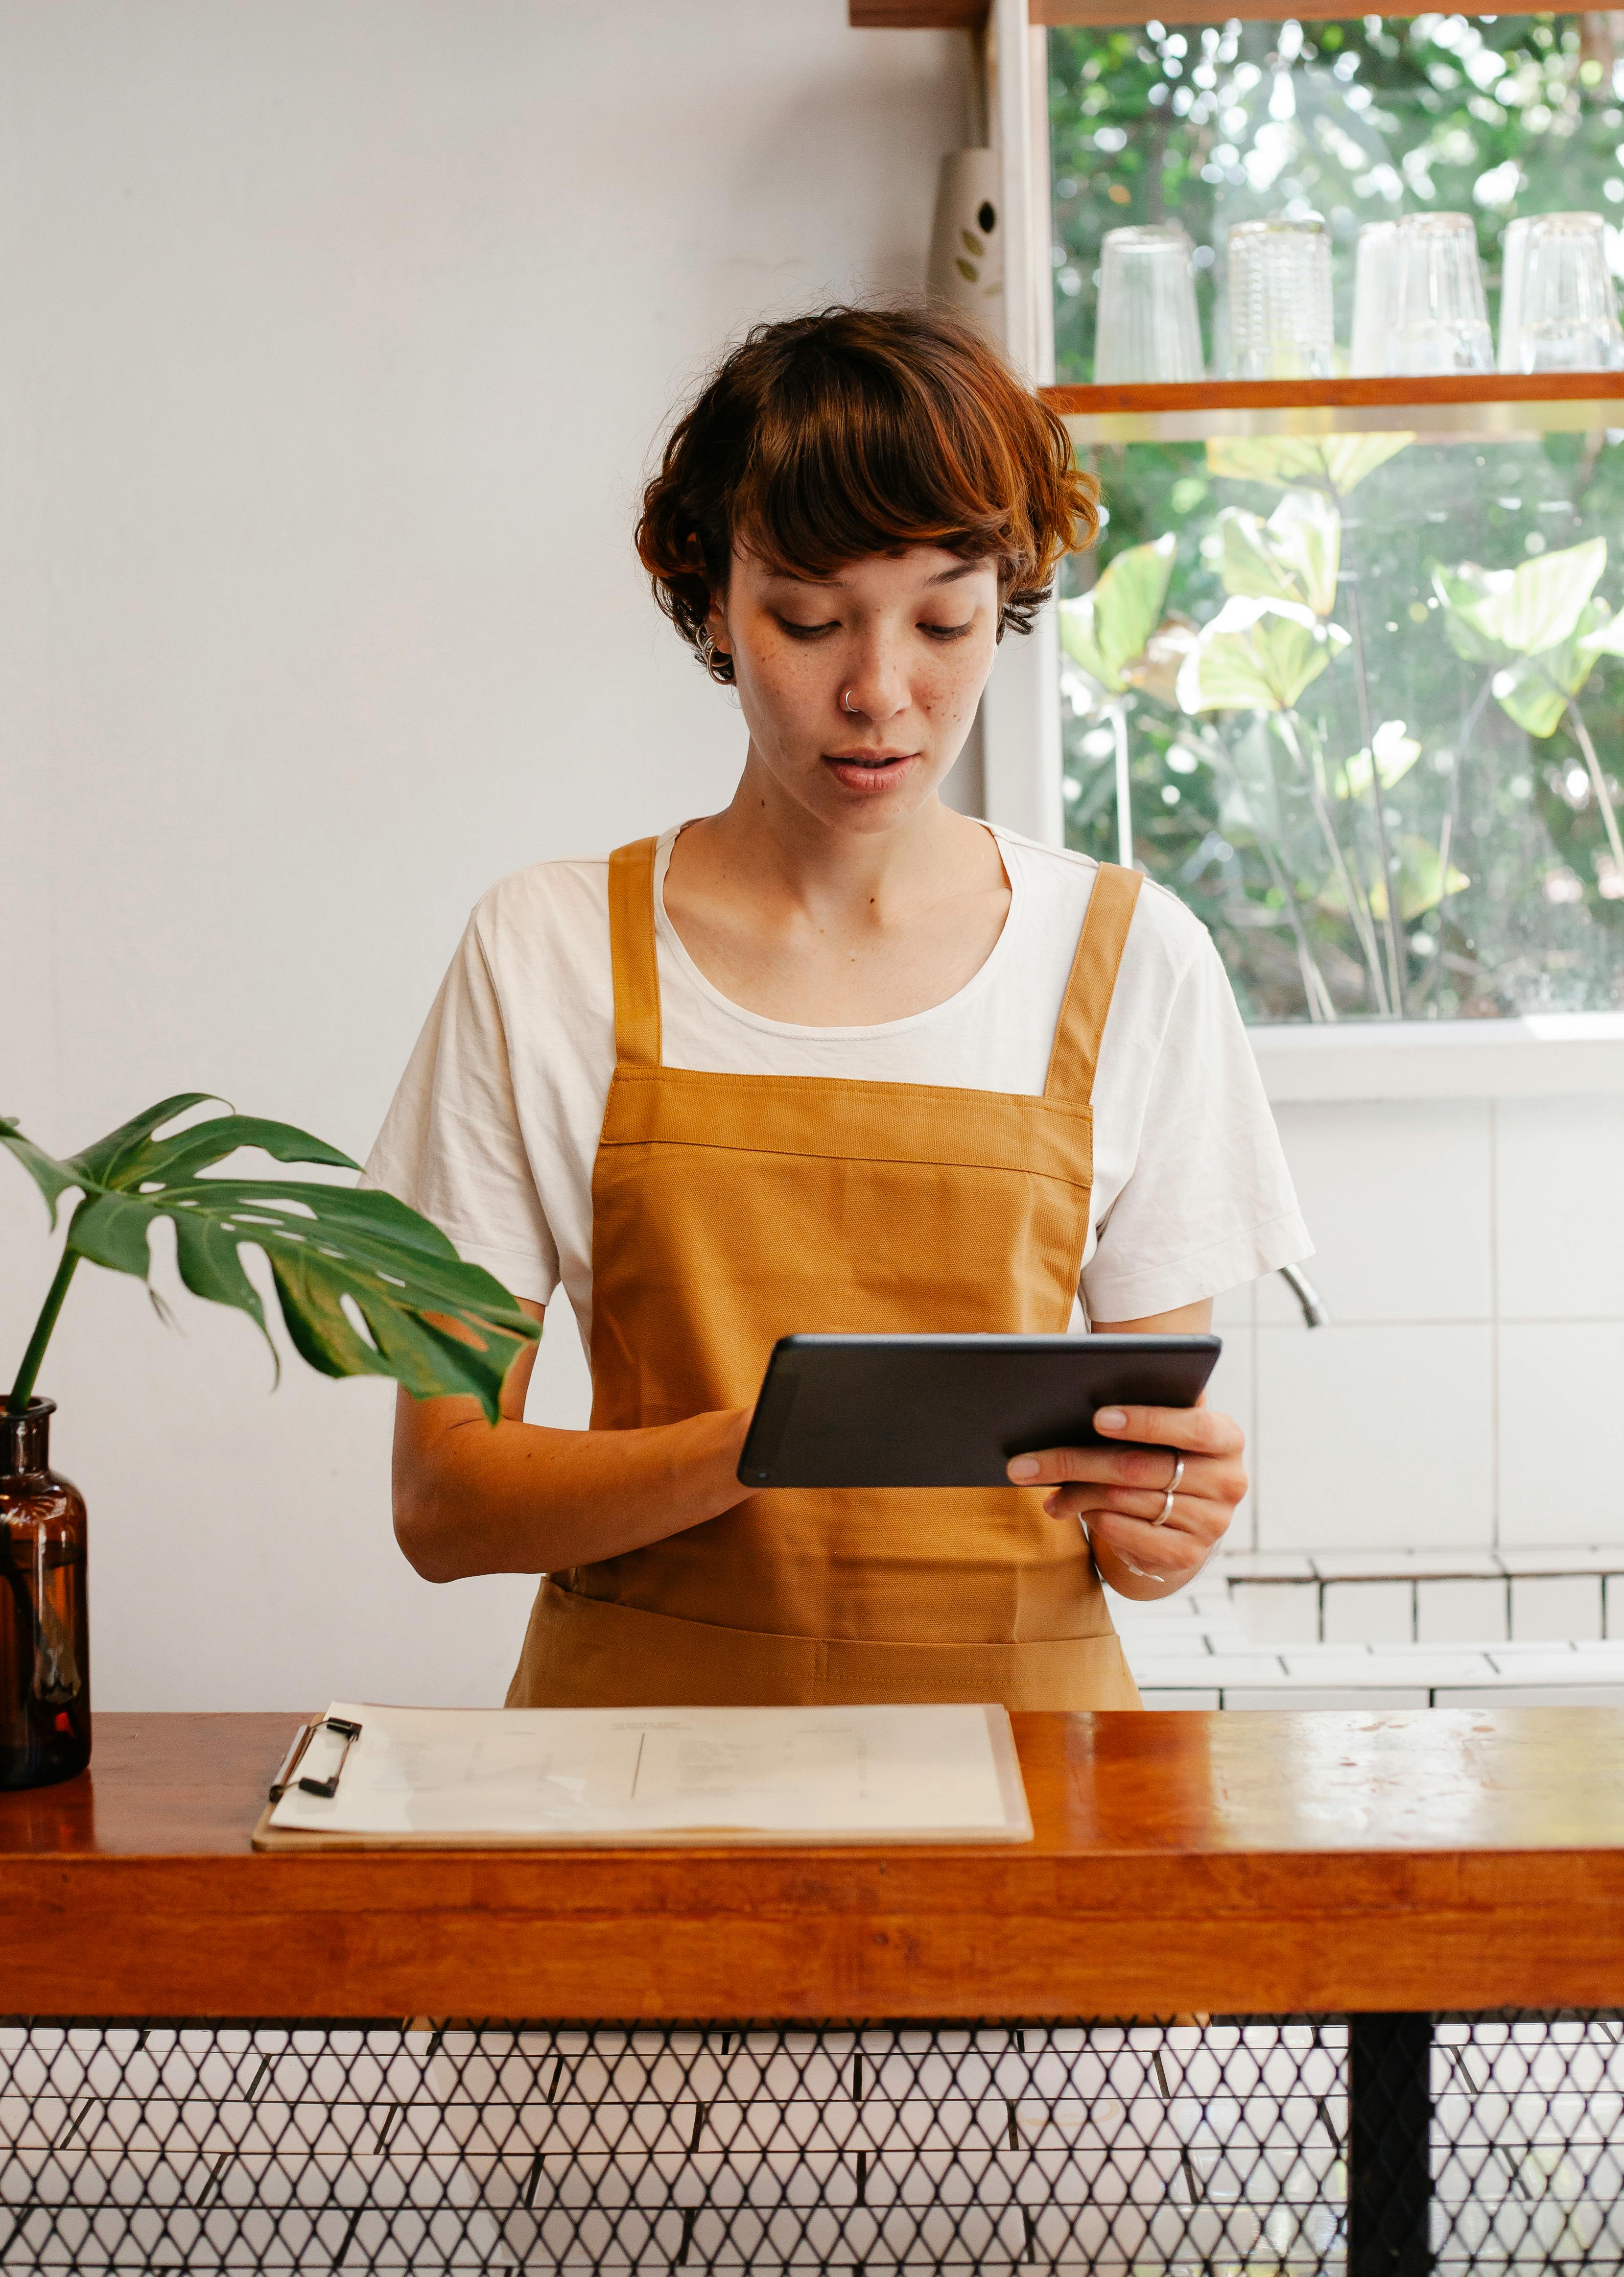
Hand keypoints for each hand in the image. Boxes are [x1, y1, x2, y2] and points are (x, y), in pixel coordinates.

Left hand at [1005, 1402, 1244, 1596]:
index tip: (1097, 1418)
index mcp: (1227, 1438)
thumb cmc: (1163, 1451)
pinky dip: (1093, 1517)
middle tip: (1024, 1462)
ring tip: (1034, 1481)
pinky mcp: (1187, 1555)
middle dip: (1075, 1461)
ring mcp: (1211, 1523)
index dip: (1146, 1421)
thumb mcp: (1165, 1427)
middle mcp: (1227, 1482)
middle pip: (1140, 1467)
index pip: (1192, 1426)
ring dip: (1072, 1492)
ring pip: (1123, 1500)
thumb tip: (1074, 1403)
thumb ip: (1144, 1408)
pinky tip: (1071, 1507)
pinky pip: (1125, 1533)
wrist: (1185, 1511)